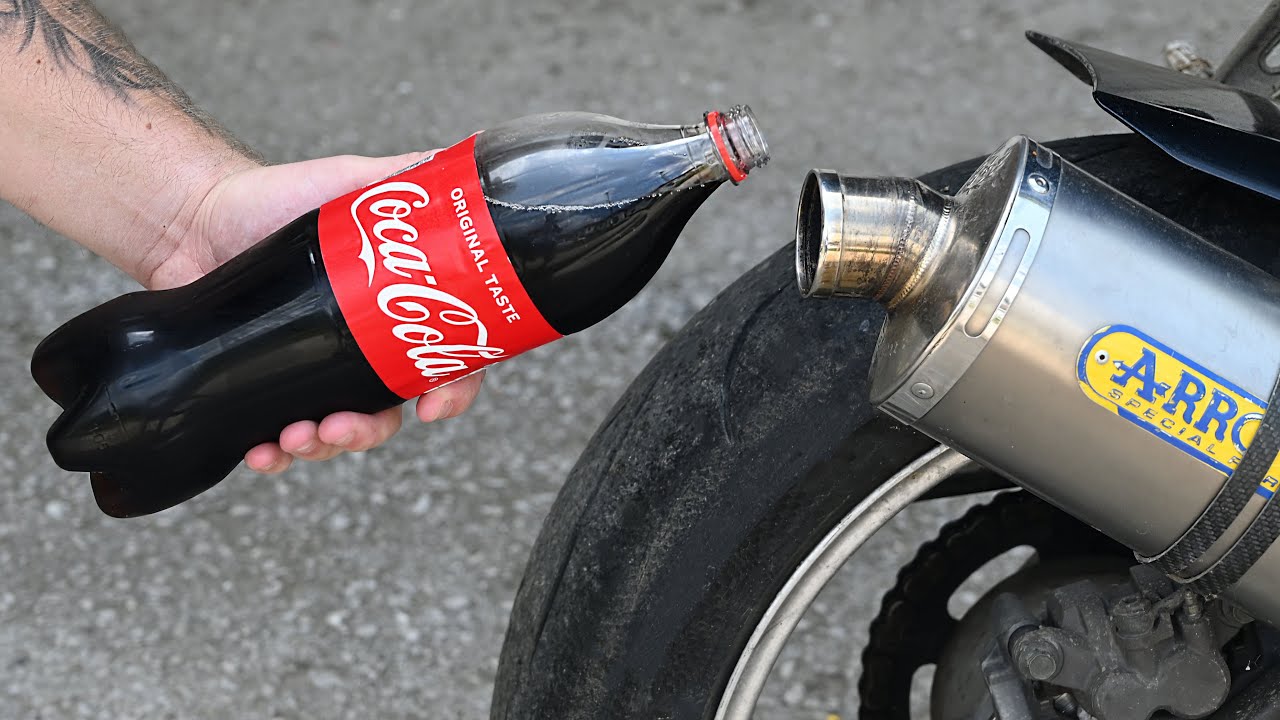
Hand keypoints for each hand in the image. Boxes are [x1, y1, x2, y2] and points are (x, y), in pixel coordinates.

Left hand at [146, 153, 485, 473]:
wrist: (193, 216)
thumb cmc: (276, 197)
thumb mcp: (352, 182)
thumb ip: (409, 175)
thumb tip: (466, 165)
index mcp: (394, 317)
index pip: (446, 363)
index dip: (453, 391)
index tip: (434, 407)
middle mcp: (360, 353)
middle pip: (389, 414)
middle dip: (369, 432)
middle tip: (340, 426)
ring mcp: (311, 376)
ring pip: (336, 435)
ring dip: (322, 448)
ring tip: (293, 438)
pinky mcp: (261, 392)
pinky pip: (277, 442)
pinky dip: (274, 456)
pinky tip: (261, 452)